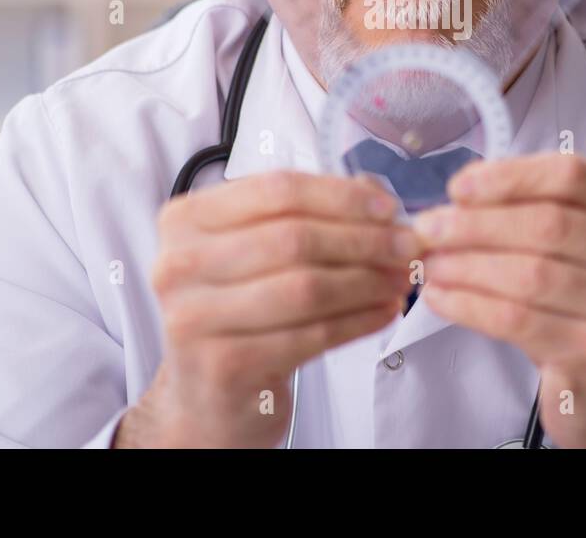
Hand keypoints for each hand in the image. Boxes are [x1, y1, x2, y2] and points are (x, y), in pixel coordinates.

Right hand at [115, 171, 417, 447]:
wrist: (207, 395)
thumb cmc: (239, 311)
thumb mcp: (257, 251)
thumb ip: (308, 212)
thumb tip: (373, 193)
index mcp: (186, 220)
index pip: (276, 190)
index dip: (340, 196)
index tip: (387, 208)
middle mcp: (178, 264)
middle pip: (294, 238)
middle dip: (364, 241)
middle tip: (407, 247)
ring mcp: (195, 318)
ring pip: (306, 287)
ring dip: (367, 281)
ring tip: (401, 280)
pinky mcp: (223, 366)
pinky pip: (310, 335)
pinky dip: (358, 321)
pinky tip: (383, 313)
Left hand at [414, 153, 585, 447]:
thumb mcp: (581, 248)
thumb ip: (537, 210)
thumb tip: (463, 193)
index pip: (572, 177)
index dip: (509, 177)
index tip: (459, 188)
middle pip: (548, 224)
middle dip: (475, 225)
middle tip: (428, 230)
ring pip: (530, 273)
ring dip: (466, 266)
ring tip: (430, 265)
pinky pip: (519, 318)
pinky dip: (470, 304)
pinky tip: (443, 298)